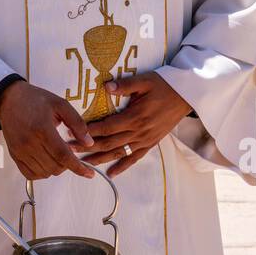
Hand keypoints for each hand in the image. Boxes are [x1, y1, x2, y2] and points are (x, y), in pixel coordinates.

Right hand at [0, 81, 95, 181]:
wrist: (9, 99)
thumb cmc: (34, 99)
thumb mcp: (60, 105)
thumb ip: (77, 124)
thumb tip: (89, 142)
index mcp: (43, 129)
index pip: (63, 156)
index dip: (78, 167)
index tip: (89, 173)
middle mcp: (30, 143)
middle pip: (55, 167)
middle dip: (68, 165)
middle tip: (69, 153)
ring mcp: (21, 151)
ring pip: (44, 173)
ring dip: (56, 169)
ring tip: (57, 155)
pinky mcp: (14, 155)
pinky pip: (31, 174)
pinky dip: (42, 173)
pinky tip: (46, 162)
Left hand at [70, 72, 191, 177]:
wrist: (186, 95)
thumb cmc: (164, 85)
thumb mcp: (145, 80)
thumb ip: (125, 85)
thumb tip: (106, 87)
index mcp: (135, 116)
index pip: (107, 127)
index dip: (89, 131)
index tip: (72, 132)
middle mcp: (139, 131)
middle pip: (109, 143)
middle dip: (87, 147)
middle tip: (69, 149)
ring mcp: (145, 139)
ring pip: (119, 153)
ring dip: (100, 159)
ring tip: (83, 163)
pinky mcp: (151, 143)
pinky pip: (134, 158)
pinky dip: (122, 166)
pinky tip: (111, 174)